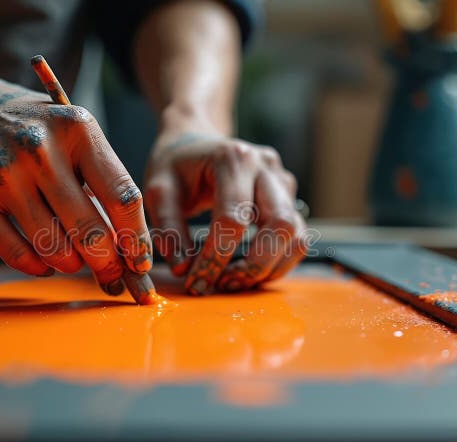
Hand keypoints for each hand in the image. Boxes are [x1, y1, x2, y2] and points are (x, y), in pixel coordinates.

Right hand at [0, 70, 151, 294]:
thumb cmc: (27, 127)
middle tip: (111, 274)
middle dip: (107, 263)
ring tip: (72, 258)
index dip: (138, 239)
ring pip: (54, 248)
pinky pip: (17, 254)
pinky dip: (37, 266)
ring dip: (71, 263)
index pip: (123, 196)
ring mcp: (2, 176)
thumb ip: (99, 179)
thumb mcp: (70, 132)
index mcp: (76, 129)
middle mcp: (39, 150)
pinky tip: (44, 261)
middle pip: (91, 231)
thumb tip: (129, 247)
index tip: (142, 262)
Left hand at [143, 132, 307, 294]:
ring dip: (270, 267)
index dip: (216, 257)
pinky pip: (297, 237)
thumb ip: (169, 229)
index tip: (196, 281)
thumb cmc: (175, 166)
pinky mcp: (289, 197)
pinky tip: (249, 271)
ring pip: (297, 234)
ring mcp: (282, 180)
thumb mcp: (158, 191)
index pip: (233, 218)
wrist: (194, 142)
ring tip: (236, 281)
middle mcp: (266, 167)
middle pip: (280, 225)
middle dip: (254, 265)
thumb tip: (184, 268)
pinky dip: (278, 262)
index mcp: (233, 159)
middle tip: (223, 284)